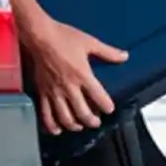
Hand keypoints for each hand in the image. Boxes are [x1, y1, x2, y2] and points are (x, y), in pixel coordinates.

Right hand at [25, 18, 128, 134]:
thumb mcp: (90, 42)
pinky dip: (51, 125)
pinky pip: (45, 114)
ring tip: (80, 126)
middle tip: (96, 122)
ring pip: (65, 117)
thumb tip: (124, 56)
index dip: (106, 106)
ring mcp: (54, 91)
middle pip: (83, 112)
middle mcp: (69, 87)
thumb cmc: (64, 37)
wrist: (40, 36)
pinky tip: (57, 130)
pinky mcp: (42, 92)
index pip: (99, 98)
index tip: (109, 109)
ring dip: (74, 125)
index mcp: (83, 75)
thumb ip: (108, 52)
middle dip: (92, 121)